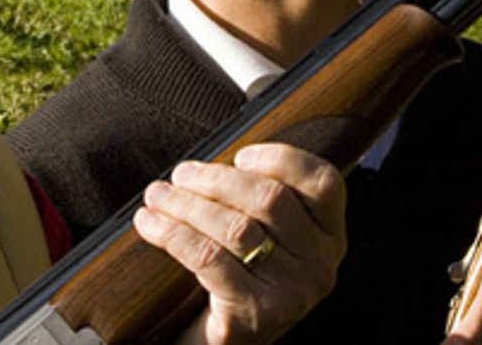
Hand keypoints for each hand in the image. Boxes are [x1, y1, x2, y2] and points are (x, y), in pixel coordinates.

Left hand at [132, 143, 346, 344]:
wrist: (231, 340)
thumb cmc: (245, 275)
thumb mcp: (269, 236)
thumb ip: (258, 196)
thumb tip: (208, 164)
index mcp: (329, 234)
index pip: (322, 181)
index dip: (280, 159)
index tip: (239, 155)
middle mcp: (320, 263)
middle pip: (270, 199)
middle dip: (216, 179)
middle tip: (181, 174)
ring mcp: (292, 291)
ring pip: (236, 227)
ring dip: (187, 204)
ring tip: (158, 196)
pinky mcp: (256, 313)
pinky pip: (209, 259)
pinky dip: (174, 234)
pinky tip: (152, 224)